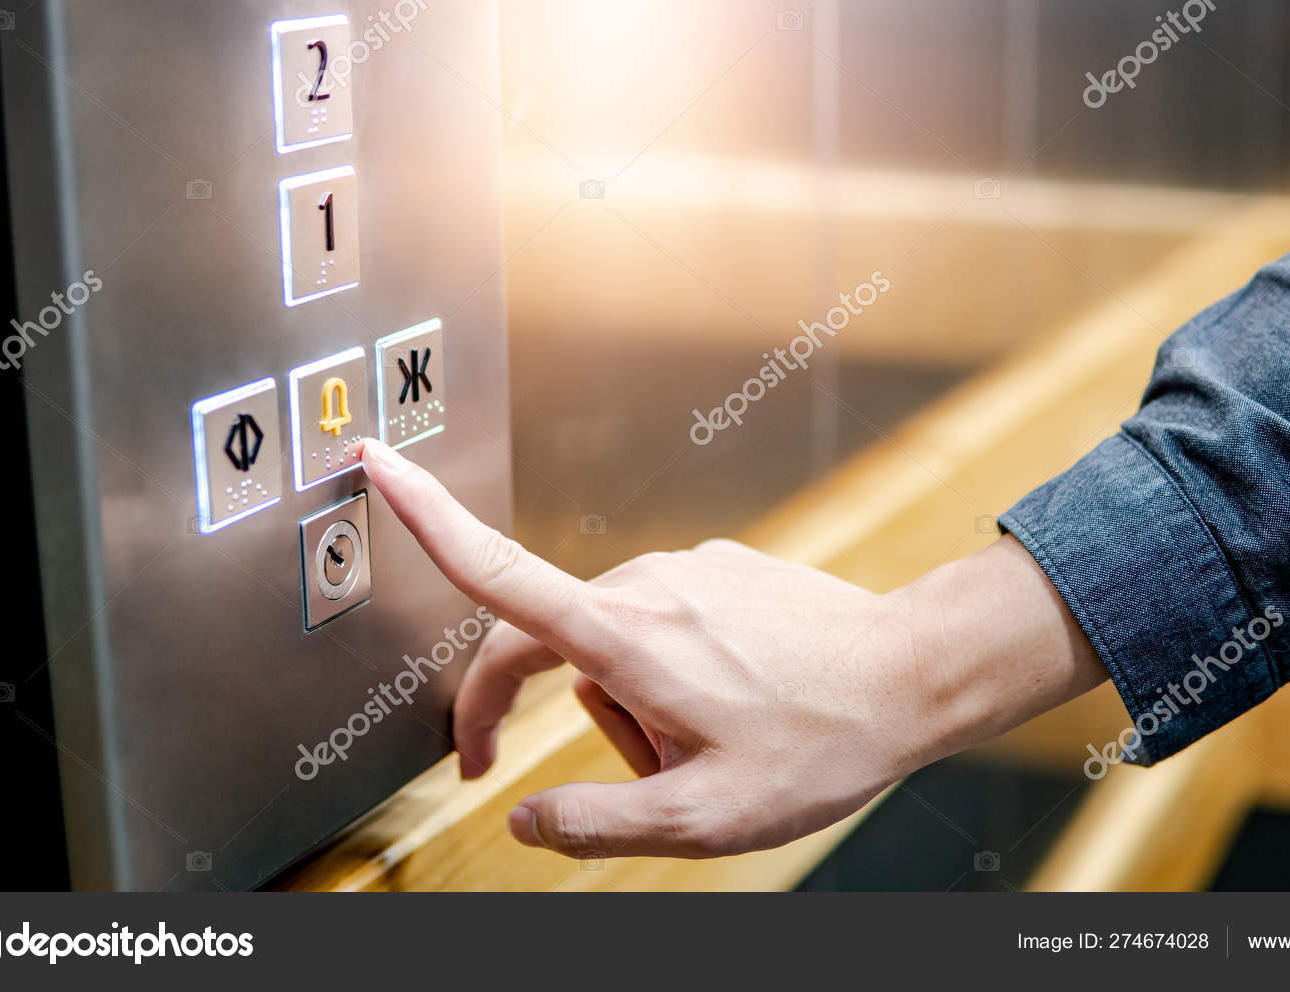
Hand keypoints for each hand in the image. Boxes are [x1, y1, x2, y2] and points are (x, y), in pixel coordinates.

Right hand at [355, 438, 1105, 858]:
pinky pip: (664, 625)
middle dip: (578, 721)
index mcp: (625, 636)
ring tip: (717, 741)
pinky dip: (675, 673)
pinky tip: (742, 703)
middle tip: (659, 777)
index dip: (426, 521)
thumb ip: (595, 825)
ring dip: (636, 704)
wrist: (914, 676)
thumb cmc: (820, 744)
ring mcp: (689, 570)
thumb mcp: (703, 819)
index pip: (498, 576)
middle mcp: (648, 584)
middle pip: (555, 651)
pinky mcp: (722, 569)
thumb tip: (526, 816)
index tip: (374, 464)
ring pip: (613, 646)